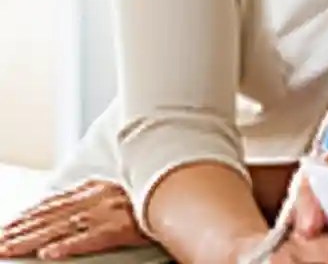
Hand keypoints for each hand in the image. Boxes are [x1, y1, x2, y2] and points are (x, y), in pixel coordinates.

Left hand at [0, 180, 149, 259]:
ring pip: (64, 227)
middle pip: (53, 215)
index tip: (6, 227)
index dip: (28, 215)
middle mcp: (103, 196)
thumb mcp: (125, 198)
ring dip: (33, 239)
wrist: (194, 197)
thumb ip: (99, 204)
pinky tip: (49, 255)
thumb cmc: (160, 201)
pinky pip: (92, 238)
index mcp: (101, 188)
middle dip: (21, 229)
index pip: (55, 203)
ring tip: (9, 250)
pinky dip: (69, 246)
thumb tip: (73, 216)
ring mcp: (113, 210)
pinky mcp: (127, 226)